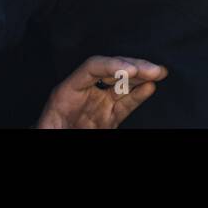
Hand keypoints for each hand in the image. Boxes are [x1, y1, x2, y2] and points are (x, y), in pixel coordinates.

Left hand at [36, 55, 167, 128]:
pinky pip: (124, 104)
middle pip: (111, 71)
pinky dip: (138, 95)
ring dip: (141, 76)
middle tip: (152, 68)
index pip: (92, 67)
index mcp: (66, 91)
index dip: (112, 65)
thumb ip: (56, 121)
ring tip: (159, 71)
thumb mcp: (48, 127)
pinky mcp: (107, 117)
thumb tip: (76, 108)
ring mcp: (97, 104)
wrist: (52, 141)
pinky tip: (150, 86)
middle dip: (134, 66)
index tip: (130, 70)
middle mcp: (85, 92)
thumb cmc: (49, 131)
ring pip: (122, 84)